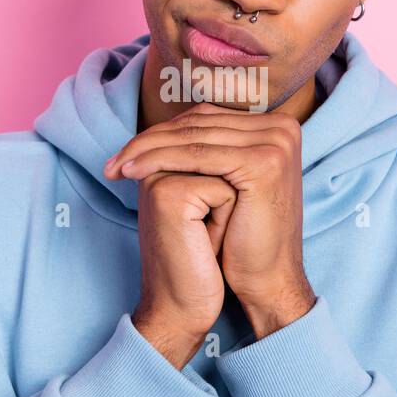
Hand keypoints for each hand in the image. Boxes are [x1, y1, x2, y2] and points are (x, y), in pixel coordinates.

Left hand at [105, 102, 315, 338]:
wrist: (268, 278)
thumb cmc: (242, 236)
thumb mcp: (229, 183)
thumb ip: (211, 148)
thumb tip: (163, 128)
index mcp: (277, 126)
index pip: (206, 118)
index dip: (163, 132)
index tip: (126, 151)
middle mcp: (282, 128)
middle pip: (200, 125)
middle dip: (150, 141)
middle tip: (114, 160)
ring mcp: (276, 143)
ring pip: (195, 138)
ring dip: (148, 150)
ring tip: (118, 167)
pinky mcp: (264, 162)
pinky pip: (198, 155)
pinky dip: (161, 160)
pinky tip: (134, 172)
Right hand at [128, 169, 236, 367]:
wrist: (181, 309)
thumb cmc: (200, 265)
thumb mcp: (208, 212)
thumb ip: (213, 176)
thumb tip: (242, 150)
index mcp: (160, 170)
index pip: (220, 158)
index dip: (228, 195)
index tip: (200, 230)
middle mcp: (155, 169)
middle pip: (224, 162)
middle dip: (228, 201)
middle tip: (201, 238)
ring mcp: (159, 179)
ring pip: (227, 172)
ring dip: (228, 210)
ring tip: (202, 239)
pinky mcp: (170, 195)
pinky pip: (225, 191)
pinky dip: (225, 222)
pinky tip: (203, 245)